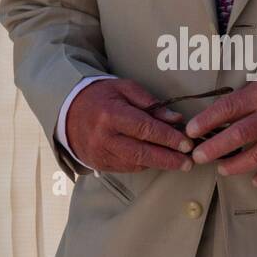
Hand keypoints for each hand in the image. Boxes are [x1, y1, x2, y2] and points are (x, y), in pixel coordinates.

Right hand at [66, 77, 194, 173]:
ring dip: (159, 164)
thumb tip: (175, 119)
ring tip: (179, 162)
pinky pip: (127, 168)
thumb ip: (150, 103)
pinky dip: (144, 164)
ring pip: (135, 164)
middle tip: (188, 162)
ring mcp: (100, 153)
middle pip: (142, 153)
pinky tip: (157, 160)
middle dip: (168, 159)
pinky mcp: (99, 164)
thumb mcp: (124, 89)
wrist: (68, 111)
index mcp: (110, 114)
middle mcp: (104, 137)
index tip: (187, 143)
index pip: (145, 129)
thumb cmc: (101, 96)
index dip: (168, 138)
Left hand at [184, 65, 256, 186]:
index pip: (228, 108)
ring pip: (254, 157)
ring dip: (234, 166)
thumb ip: (248, 97)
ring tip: (222, 169)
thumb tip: (221, 114)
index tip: (191, 130)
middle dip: (213, 148)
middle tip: (199, 156)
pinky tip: (254, 178)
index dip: (206, 120)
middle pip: (237, 136)